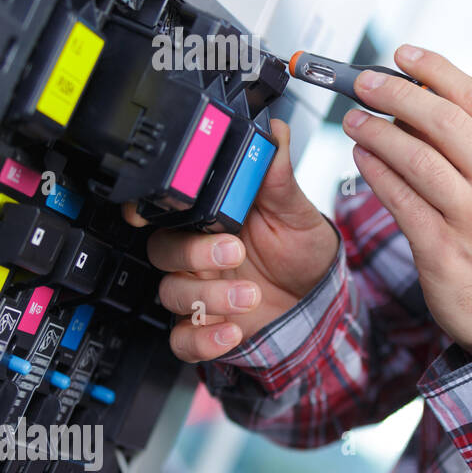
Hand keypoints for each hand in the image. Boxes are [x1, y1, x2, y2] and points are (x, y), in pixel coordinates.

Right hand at [123, 118, 339, 361]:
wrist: (321, 298)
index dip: (149, 208)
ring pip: (172, 293)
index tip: (150, 210)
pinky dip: (203, 340)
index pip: (165, 209)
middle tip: (233, 251)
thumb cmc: (302, 250)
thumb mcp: (296, 211)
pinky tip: (232, 332)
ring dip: (208, 297)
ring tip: (250, 294)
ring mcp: (199, 291)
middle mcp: (197, 254)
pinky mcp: (206, 327)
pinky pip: (183, 340)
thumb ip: (278, 176)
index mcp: (211, 218)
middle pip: (163, 250)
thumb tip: (275, 132)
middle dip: (194, 253)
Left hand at [341, 44, 471, 357]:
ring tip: (355, 122)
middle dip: (396, 94)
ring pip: (415, 157)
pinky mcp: (444, 250)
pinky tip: (362, 160)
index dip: (435, 71)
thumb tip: (430, 106)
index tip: (404, 54)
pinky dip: (376, 174)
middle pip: (442, 121)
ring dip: (376, 133)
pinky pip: (400, 200)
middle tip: (365, 83)